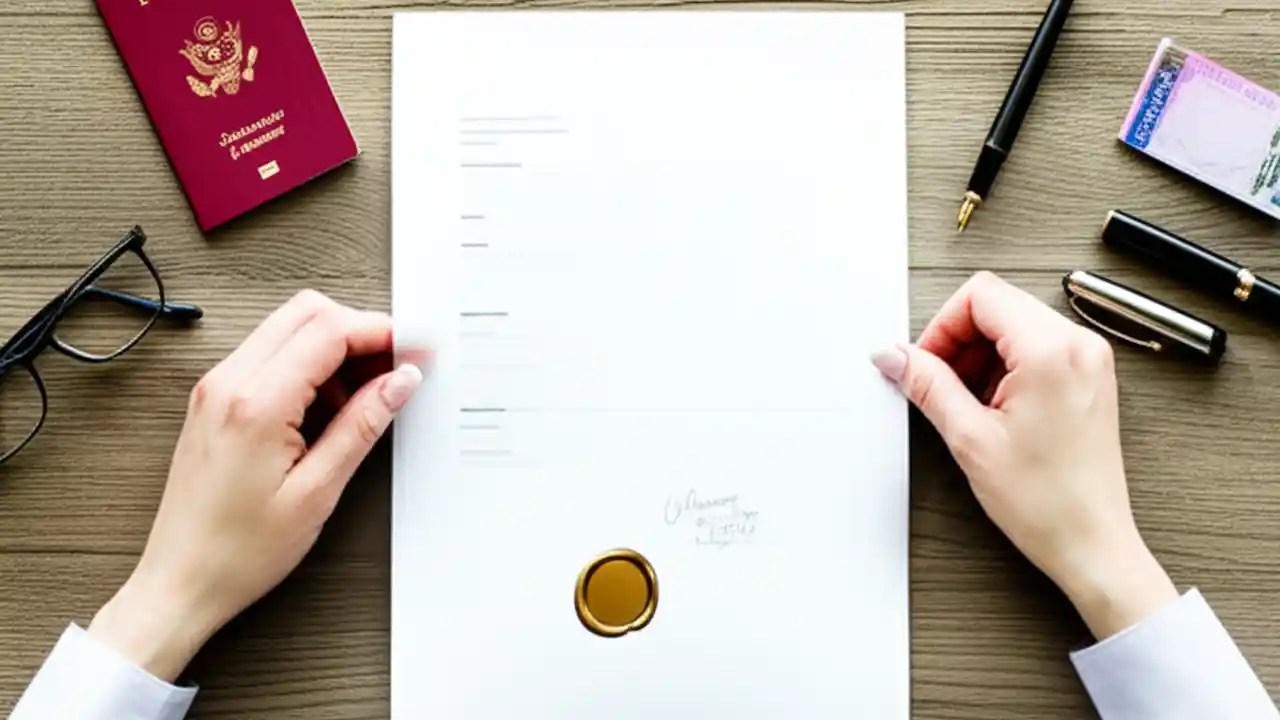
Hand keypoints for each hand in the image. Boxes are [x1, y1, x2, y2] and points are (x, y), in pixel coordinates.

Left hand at [88, 290, 423, 680]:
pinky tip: (330, 408)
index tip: (414, 350)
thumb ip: (362, 426)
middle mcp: (228, 383)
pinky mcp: (214, 400)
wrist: (180, 582)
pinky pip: (270, 355)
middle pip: (307, 312)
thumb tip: (399, 382)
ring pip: (288, 327)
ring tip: (366, 396)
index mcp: (254, 404)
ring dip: (335, 346)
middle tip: (396, 367)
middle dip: (360, 329)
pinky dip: (309, 365)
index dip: (382, 332)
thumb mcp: (317, 491)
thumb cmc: (238, 552)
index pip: (329, 330)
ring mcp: (216, 388)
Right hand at [871, 272, 1176, 639]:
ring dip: (979, 356)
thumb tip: (893, 355)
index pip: (981, 295)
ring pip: (1014, 324)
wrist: (1092, 543)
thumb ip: (927, 384)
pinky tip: (991, 408)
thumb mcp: (970, 438)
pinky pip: (1035, 347)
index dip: (941, 326)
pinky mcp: (1088, 376)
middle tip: (939, 385)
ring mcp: (1088, 359)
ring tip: (968, 405)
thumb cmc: (1048, 502)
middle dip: (958, 341)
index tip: (924, 362)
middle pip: (997, 305)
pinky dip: (1003, 367)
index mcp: (1052, 351)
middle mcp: (1078, 345)